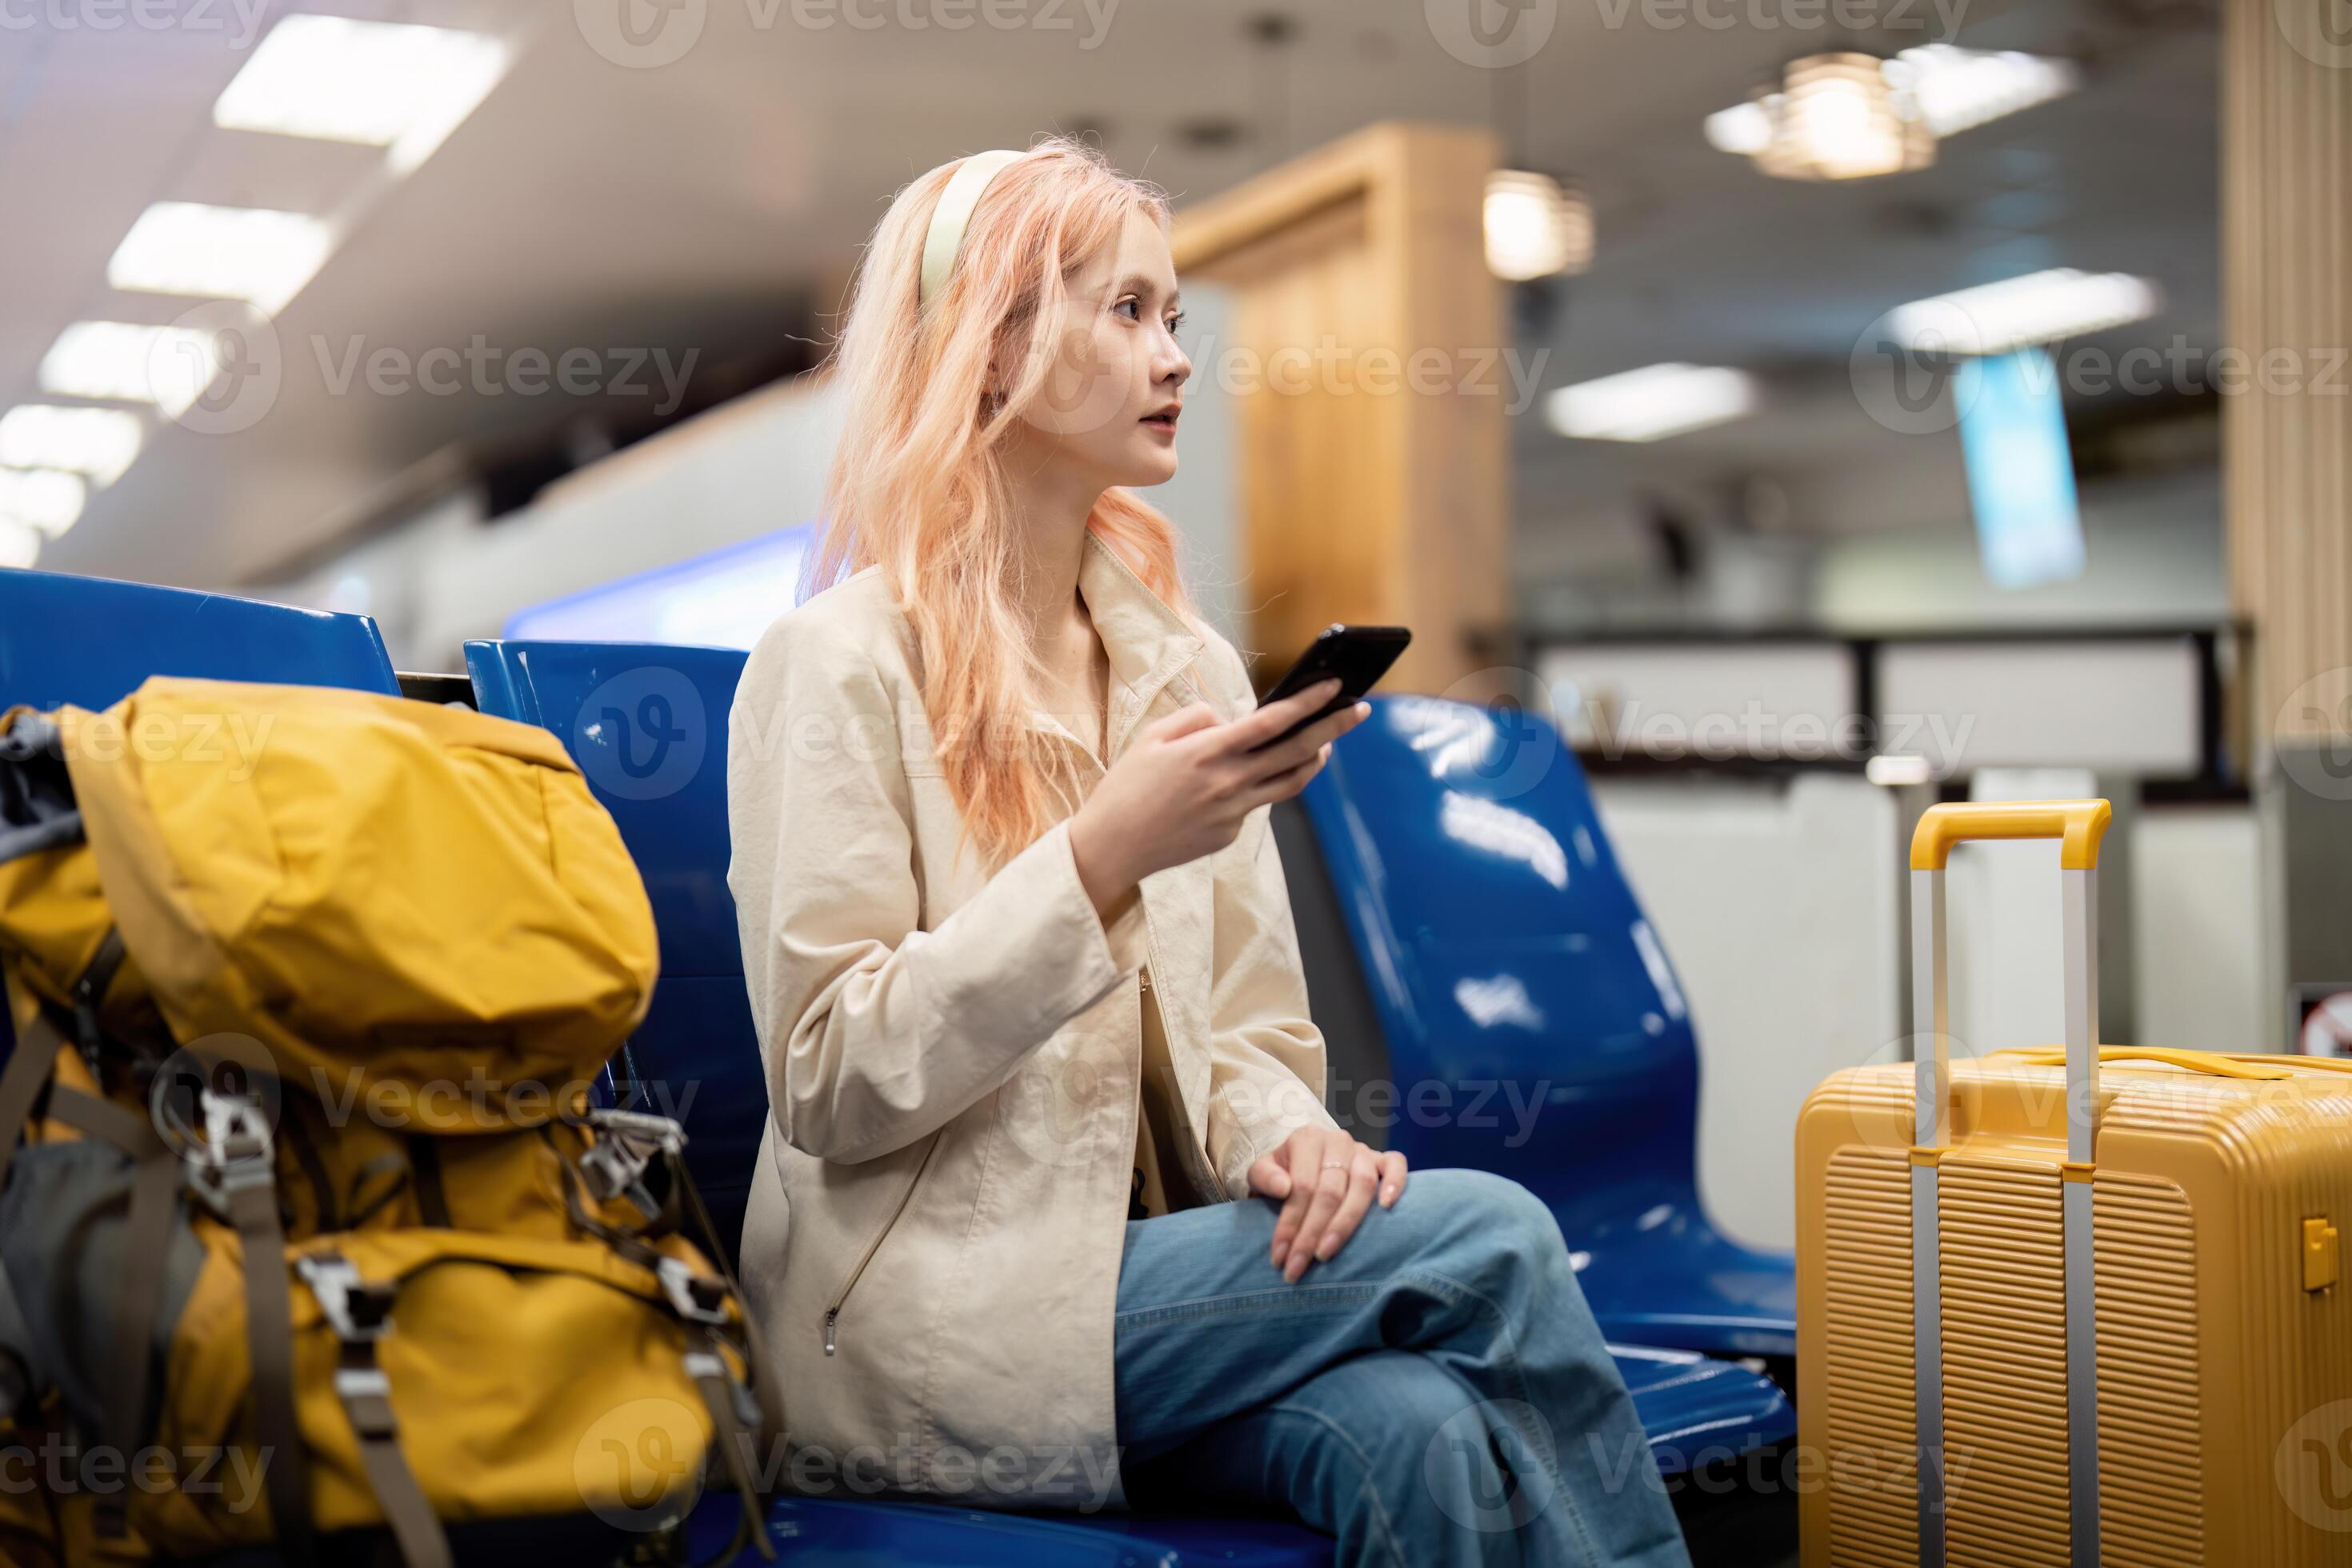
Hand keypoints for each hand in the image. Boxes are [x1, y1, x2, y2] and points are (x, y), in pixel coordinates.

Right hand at [1068, 678, 1368, 917]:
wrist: (1111, 848)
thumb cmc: (1126, 788)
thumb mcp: (1152, 738)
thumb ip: (1196, 719)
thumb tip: (1227, 718)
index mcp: (1208, 752)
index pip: (1272, 722)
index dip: (1308, 703)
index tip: (1335, 686)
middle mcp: (1228, 782)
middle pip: (1297, 752)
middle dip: (1334, 728)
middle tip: (1359, 711)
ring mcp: (1233, 812)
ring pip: (1290, 783)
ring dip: (1315, 760)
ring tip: (1326, 744)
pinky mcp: (1230, 834)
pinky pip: (1255, 803)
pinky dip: (1260, 784)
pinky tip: (1251, 776)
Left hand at [1248, 1125, 1408, 1281]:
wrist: (1303, 1163)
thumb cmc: (1283, 1174)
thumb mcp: (1262, 1172)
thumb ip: (1264, 1176)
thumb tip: (1283, 1188)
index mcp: (1307, 1139)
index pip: (1302, 1186)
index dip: (1290, 1223)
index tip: (1280, 1256)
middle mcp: (1337, 1140)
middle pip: (1330, 1191)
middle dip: (1312, 1233)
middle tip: (1299, 1266)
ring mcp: (1363, 1150)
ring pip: (1363, 1184)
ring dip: (1345, 1223)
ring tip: (1327, 1253)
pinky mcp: (1383, 1158)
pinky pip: (1396, 1164)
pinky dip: (1395, 1183)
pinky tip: (1386, 1207)